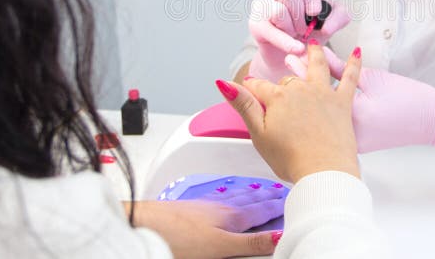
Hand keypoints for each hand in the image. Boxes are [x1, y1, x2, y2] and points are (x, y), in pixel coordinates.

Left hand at [128, 193, 282, 258]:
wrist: (144, 225)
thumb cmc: (178, 237)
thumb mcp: (221, 246)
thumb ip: (251, 242)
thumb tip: (279, 237)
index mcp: (232, 217)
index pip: (262, 210)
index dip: (277, 206)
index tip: (290, 199)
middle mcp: (220, 207)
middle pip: (250, 199)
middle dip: (266, 195)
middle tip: (278, 190)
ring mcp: (204, 205)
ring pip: (234, 196)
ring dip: (250, 192)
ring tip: (258, 189)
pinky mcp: (189, 207)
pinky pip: (218, 197)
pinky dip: (229, 195)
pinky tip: (223, 196)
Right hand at [217, 41, 360, 182]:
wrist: (324, 172)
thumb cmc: (291, 159)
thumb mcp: (258, 134)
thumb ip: (243, 105)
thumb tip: (224, 83)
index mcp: (278, 98)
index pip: (257, 87)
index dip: (249, 89)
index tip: (245, 90)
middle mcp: (300, 89)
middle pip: (287, 81)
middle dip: (281, 85)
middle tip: (279, 93)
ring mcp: (323, 94)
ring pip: (317, 67)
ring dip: (314, 54)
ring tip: (312, 45)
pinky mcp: (342, 102)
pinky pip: (350, 78)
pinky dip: (353, 65)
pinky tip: (357, 53)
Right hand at [247, 0, 349, 81]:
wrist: (292, 52)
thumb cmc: (311, 28)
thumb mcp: (331, 18)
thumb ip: (339, 16)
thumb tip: (326, 27)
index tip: (315, 12)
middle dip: (301, 15)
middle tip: (304, 27)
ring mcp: (261, 3)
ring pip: (278, 11)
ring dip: (293, 27)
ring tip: (295, 33)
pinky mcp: (255, 23)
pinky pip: (271, 30)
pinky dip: (287, 42)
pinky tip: (297, 49)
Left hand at [286, 49, 434, 159]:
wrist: (431, 122)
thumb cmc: (407, 99)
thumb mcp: (374, 80)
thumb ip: (345, 70)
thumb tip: (322, 59)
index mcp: (350, 113)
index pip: (316, 90)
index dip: (300, 72)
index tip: (289, 60)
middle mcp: (347, 130)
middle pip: (313, 109)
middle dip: (298, 89)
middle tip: (284, 70)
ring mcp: (351, 141)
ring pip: (319, 121)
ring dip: (306, 105)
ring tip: (291, 89)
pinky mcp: (357, 145)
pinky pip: (332, 130)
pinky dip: (321, 119)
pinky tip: (311, 108)